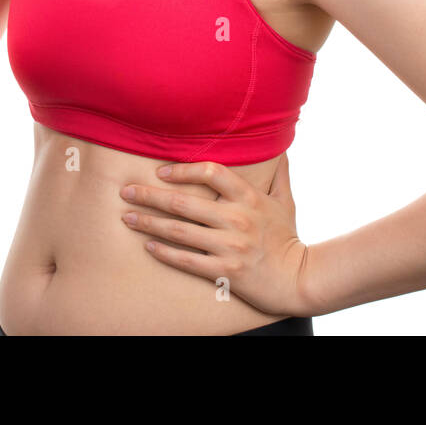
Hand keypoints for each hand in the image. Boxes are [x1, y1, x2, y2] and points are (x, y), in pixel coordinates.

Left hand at [119, 154, 314, 316]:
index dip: (182, 169)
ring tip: (127, 217)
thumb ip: (277, 173)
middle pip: (183, 202)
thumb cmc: (287, 238)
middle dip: (149, 195)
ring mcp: (229, 246)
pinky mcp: (224, 271)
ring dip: (148, 222)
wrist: (299, 279)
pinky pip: (186, 259)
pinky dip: (164, 251)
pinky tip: (147, 245)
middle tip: (126, 191)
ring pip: (178, 230)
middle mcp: (236, 218)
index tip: (160, 172)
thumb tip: (278, 146)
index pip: (210, 172)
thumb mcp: (285, 201)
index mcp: (248, 198)